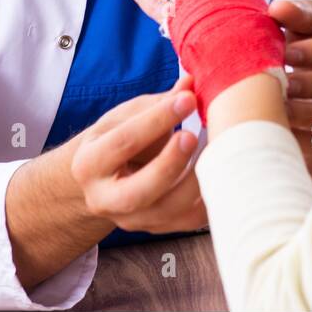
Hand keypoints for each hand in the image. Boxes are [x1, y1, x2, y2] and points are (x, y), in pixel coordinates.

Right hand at [68, 78, 207, 233]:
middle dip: (169, 164)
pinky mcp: (156, 229)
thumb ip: (158, 103)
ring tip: (215, 152)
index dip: (157, 120)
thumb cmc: (117, 139)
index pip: (123, 142)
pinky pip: (187, 222)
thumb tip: (190, 82)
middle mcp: (104, 199)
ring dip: (195, 182)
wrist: (104, 179)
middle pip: (137, 192)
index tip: (187, 99)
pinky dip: (208, 200)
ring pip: (165, 211)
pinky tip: (222, 174)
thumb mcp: (126, 117)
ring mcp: (131, 220)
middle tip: (193, 136)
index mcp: (89, 164)